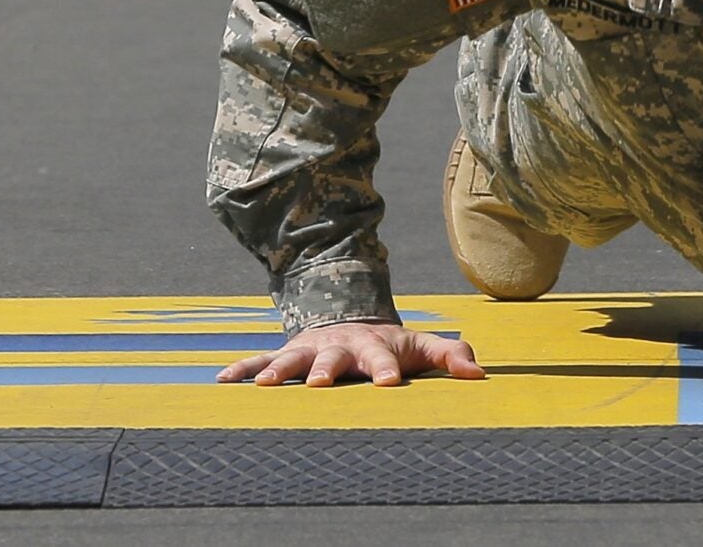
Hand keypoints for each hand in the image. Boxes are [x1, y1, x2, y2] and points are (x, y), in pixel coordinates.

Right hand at [216, 319, 486, 387]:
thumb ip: (451, 356)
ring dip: (278, 369)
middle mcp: (339, 346)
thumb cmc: (390, 344)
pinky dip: (242, 370)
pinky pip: (260, 361)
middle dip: (326, 369)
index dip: (386, 369)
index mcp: (374, 346)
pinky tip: (222, 382)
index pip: (383, 359)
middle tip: (319, 382)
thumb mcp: (422, 347)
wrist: (349, 317)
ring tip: (265, 385)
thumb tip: (479, 374)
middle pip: (333, 357)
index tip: (388, 384)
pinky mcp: (286, 354)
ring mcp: (310, 349)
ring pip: (291, 357)